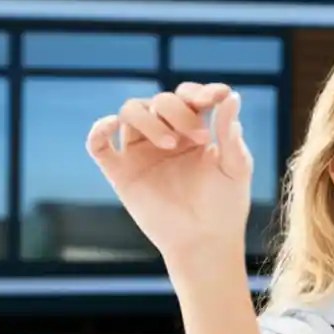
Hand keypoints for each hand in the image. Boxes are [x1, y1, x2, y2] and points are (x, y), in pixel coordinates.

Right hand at [86, 82, 252, 262]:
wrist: (204, 242)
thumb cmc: (224, 206)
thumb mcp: (235, 166)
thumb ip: (230, 132)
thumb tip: (232, 96)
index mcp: (193, 128)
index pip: (188, 96)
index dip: (200, 91)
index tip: (217, 96)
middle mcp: (164, 134)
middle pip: (160, 100)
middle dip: (179, 111)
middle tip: (200, 136)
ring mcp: (141, 152)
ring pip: (130, 112)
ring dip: (150, 119)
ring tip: (172, 144)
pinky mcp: (121, 173)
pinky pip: (98, 144)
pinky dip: (98, 130)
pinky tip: (110, 124)